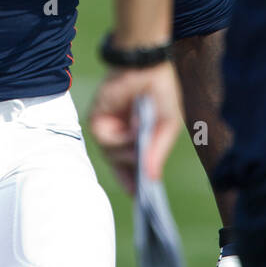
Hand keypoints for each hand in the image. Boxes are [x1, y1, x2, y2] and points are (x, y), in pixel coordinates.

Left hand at [89, 64, 182, 192]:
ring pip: (113, 155)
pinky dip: (121, 138)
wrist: (146, 66)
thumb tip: (152, 178)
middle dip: (128, 178)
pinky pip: (107, 141)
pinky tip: (133, 127)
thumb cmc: (160, 91)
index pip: (131, 165)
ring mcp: (109, 127)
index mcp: (137, 136)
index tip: (143, 200)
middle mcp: (120, 134)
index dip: (135, 182)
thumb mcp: (167, 126)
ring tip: (142, 135)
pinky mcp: (98, 119)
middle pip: (118, 166)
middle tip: (139, 195)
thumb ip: (158, 151)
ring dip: (129, 150)